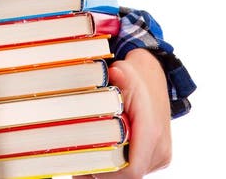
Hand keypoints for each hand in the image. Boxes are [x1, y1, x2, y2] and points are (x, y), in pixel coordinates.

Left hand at [93, 48, 171, 178]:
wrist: (153, 79)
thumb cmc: (136, 78)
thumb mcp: (125, 72)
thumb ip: (119, 77)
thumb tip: (114, 73)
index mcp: (151, 131)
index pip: (132, 169)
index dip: (108, 172)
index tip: (86, 164)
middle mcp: (160, 147)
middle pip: (129, 174)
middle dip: (105, 172)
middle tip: (79, 166)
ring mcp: (161, 154)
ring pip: (133, 173)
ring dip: (112, 170)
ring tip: (87, 160)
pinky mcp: (159, 156)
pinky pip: (137, 167)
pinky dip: (120, 165)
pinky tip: (102, 156)